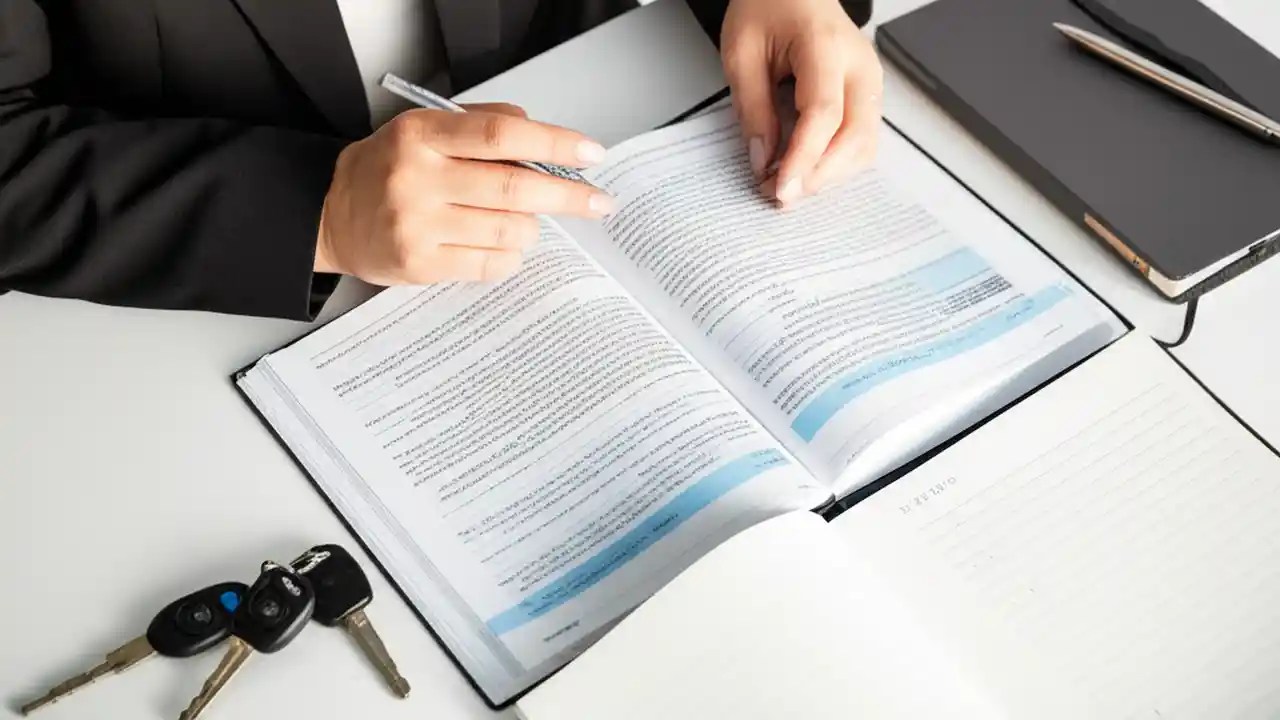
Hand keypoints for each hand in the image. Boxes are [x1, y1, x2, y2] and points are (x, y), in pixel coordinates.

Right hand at [314, 103, 612, 284]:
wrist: (333, 215)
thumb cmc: (391, 169)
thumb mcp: (426, 131)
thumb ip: (482, 126)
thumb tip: (543, 137)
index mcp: (421, 137)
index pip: (500, 134)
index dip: (553, 142)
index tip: (591, 153)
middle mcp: (416, 180)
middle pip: (513, 187)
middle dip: (567, 195)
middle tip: (598, 201)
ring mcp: (416, 227)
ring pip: (508, 230)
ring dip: (531, 227)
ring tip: (524, 221)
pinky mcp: (419, 266)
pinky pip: (490, 264)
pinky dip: (510, 255)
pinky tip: (501, 245)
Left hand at [720, 0, 883, 204]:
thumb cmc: (769, 7)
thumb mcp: (742, 52)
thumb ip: (752, 108)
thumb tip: (763, 159)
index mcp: (826, 47)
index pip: (824, 114)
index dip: (802, 158)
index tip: (779, 188)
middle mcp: (860, 66)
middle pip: (854, 137)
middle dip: (817, 176)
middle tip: (778, 195)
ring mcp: (870, 81)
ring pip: (865, 147)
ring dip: (828, 176)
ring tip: (788, 184)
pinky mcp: (868, 95)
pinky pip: (862, 141)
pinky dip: (836, 164)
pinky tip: (806, 170)